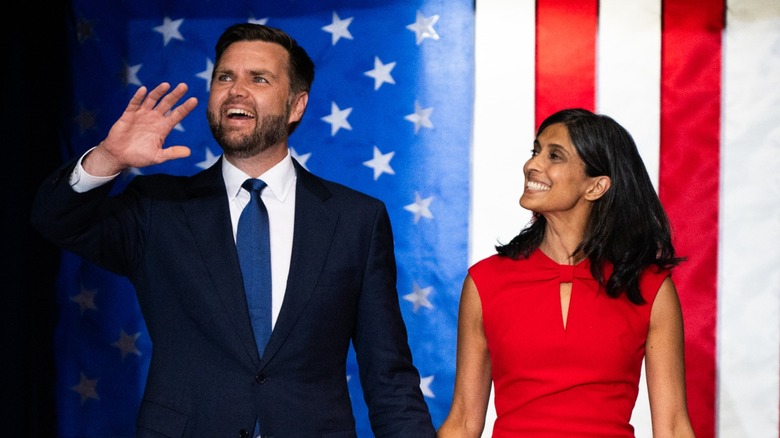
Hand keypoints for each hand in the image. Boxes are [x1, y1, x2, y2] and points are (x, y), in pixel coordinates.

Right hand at [83, 82, 198, 175]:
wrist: (119, 156)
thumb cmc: (139, 157)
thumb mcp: (158, 157)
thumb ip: (172, 153)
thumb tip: (189, 152)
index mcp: (163, 127)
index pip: (177, 115)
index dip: (185, 108)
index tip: (194, 100)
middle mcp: (154, 118)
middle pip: (167, 103)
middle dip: (175, 95)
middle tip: (184, 86)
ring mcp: (142, 115)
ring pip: (152, 100)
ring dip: (159, 92)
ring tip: (166, 85)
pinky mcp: (128, 115)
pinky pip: (134, 103)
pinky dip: (138, 97)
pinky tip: (143, 90)